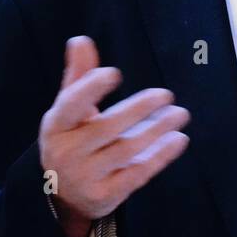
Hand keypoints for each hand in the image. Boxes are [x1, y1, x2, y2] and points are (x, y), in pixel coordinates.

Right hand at [39, 36, 190, 236]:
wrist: (62, 195)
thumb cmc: (73, 139)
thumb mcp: (70, 111)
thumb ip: (79, 77)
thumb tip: (81, 40)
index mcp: (56, 125)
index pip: (71, 104)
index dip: (90, 88)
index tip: (114, 73)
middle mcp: (66, 152)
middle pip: (107, 127)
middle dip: (139, 109)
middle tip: (166, 94)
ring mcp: (84, 177)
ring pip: (126, 150)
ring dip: (157, 131)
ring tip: (180, 114)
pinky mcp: (104, 196)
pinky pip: (137, 174)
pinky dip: (160, 156)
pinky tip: (178, 139)